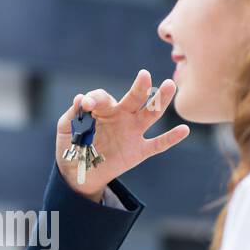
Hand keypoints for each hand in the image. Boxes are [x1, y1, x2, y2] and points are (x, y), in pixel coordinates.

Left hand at [54, 69, 185, 199]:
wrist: (78, 173)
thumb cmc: (71, 146)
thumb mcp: (66, 129)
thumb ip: (72, 114)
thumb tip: (80, 99)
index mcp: (103, 109)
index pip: (102, 97)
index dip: (95, 99)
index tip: (86, 105)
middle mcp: (121, 116)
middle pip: (134, 98)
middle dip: (139, 87)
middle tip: (144, 75)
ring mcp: (132, 132)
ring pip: (150, 114)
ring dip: (160, 100)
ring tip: (170, 85)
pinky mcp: (139, 151)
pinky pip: (158, 144)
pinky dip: (171, 138)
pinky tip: (184, 130)